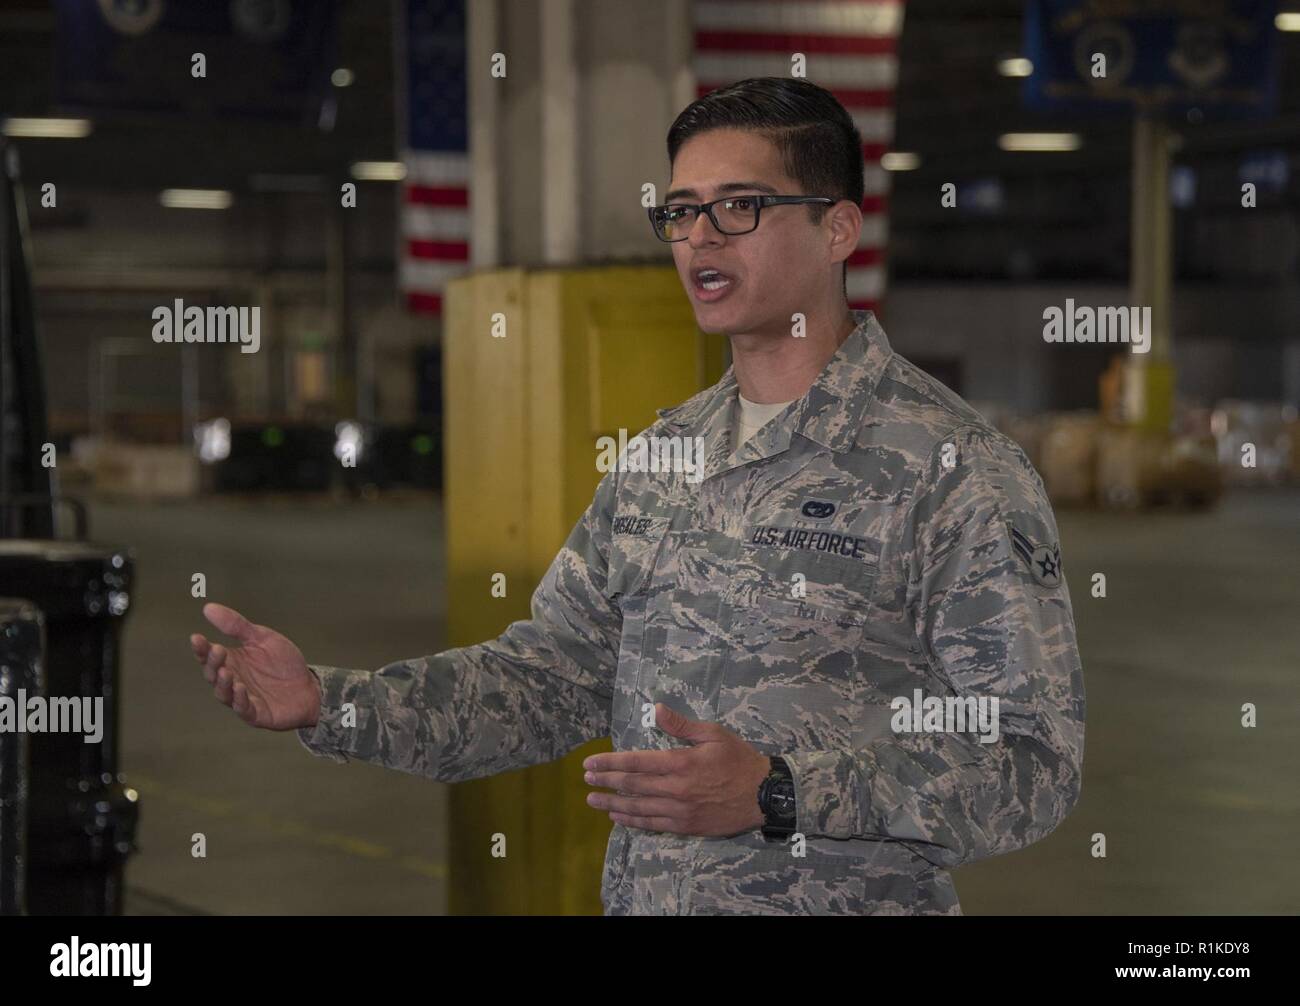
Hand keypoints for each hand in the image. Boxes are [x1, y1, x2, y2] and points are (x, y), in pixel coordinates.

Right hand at [190, 603, 320, 730]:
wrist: (310, 686)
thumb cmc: (283, 663)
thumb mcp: (262, 638)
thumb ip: (236, 625)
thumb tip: (208, 608)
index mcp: (232, 661)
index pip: (209, 655)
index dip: (201, 648)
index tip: (197, 637)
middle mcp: (233, 680)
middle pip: (214, 674)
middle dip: (213, 663)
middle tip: (217, 651)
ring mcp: (243, 698)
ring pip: (224, 694)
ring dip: (223, 683)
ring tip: (225, 671)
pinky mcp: (256, 713)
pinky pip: (243, 708)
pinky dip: (240, 699)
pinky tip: (240, 688)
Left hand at [582, 703, 771, 836]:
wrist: (764, 795)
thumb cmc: (739, 760)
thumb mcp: (713, 734)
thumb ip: (682, 725)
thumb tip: (657, 709)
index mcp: (680, 762)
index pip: (636, 763)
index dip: (610, 763)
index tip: (590, 762)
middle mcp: (676, 789)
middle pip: (632, 785)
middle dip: (606, 781)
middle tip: (585, 779)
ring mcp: (680, 810)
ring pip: (638, 808)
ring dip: (612, 804)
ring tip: (593, 800)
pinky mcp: (686, 826)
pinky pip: (653, 824)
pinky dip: (632, 821)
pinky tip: (619, 817)